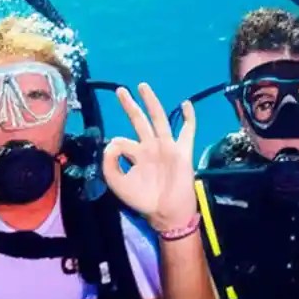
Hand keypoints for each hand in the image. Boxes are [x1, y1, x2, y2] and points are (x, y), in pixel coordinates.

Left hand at [102, 83, 199, 233]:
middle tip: (120, 90)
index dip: (114, 145)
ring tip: (143, 86)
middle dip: (129, 105)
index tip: (114, 154)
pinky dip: (189, 118)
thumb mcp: (117, 183)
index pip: (121, 141)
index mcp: (134, 154)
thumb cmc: (142, 199)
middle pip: (138, 121)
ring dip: (151, 102)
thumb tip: (112, 142)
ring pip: (159, 119)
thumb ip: (109, 163)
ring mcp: (166, 147)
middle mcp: (150, 147)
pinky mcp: (182, 151)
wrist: (166, 212)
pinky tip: (186, 104)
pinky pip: (187, 131)